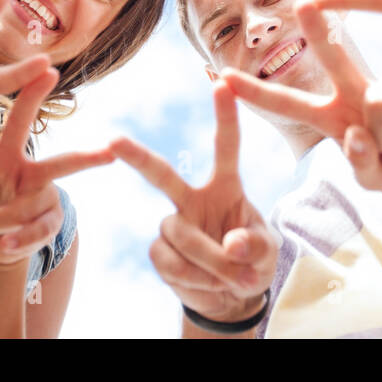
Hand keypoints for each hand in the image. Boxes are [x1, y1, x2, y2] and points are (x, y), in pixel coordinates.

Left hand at [0, 68, 114, 265]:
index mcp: (8, 155)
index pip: (21, 120)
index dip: (34, 95)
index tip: (51, 70)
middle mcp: (35, 173)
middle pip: (62, 165)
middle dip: (88, 159)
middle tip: (112, 153)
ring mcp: (47, 199)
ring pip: (28, 209)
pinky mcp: (51, 223)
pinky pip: (36, 233)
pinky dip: (15, 240)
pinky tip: (1, 245)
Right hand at [111, 83, 277, 324]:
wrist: (231, 297)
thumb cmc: (252, 262)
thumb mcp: (267, 253)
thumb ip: (255, 245)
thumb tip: (230, 244)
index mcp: (225, 186)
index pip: (226, 147)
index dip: (225, 116)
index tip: (223, 83)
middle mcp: (192, 199)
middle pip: (162, 175)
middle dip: (137, 157)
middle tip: (114, 141)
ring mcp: (173, 225)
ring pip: (182, 235)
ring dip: (212, 262)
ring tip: (233, 278)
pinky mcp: (160, 251)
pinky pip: (171, 262)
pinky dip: (195, 279)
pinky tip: (205, 283)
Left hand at [219, 0, 381, 198]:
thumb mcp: (374, 182)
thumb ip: (360, 167)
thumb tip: (356, 134)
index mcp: (330, 117)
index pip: (286, 104)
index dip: (255, 93)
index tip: (221, 75)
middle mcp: (353, 91)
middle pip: (333, 56)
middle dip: (319, 29)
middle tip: (303, 2)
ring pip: (376, 103)